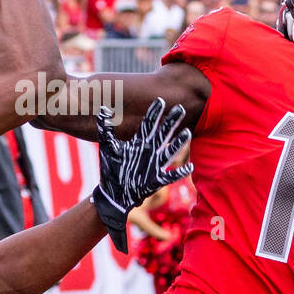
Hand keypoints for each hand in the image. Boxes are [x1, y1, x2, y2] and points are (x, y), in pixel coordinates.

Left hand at [92, 98, 193, 253]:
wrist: (113, 193)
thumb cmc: (111, 169)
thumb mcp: (107, 147)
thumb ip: (105, 128)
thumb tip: (104, 109)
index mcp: (140, 142)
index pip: (149, 124)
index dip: (154, 113)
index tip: (160, 100)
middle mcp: (150, 151)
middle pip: (163, 133)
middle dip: (171, 121)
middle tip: (180, 108)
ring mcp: (155, 165)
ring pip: (170, 152)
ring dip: (179, 144)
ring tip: (187, 133)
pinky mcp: (156, 180)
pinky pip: (171, 176)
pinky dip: (179, 172)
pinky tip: (189, 167)